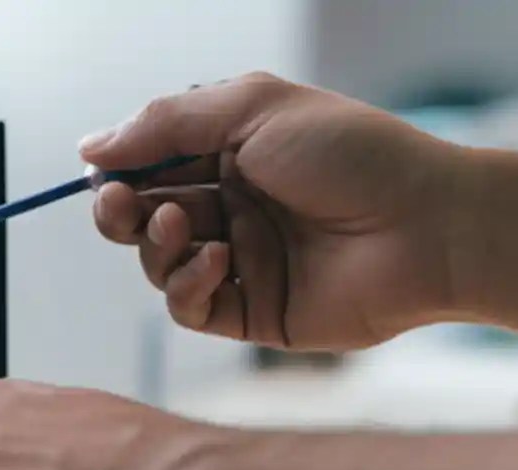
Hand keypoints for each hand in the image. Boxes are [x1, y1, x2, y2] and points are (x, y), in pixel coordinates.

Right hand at [81, 72, 469, 350]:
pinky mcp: (253, 313)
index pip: (151, 164)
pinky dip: (187, 285)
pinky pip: (190, 308)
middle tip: (120, 205)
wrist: (427, 226)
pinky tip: (217, 261)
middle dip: (120, 211)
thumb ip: (166, 122)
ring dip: (155, 246)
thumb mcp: (253, 109)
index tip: (103, 172)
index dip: (119, 170)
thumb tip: (89, 146)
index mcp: (232, 154)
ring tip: (180, 227)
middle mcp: (232, 207)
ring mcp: (242, 262)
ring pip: (159, 264)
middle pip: (143, 217)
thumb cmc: (353, 154)